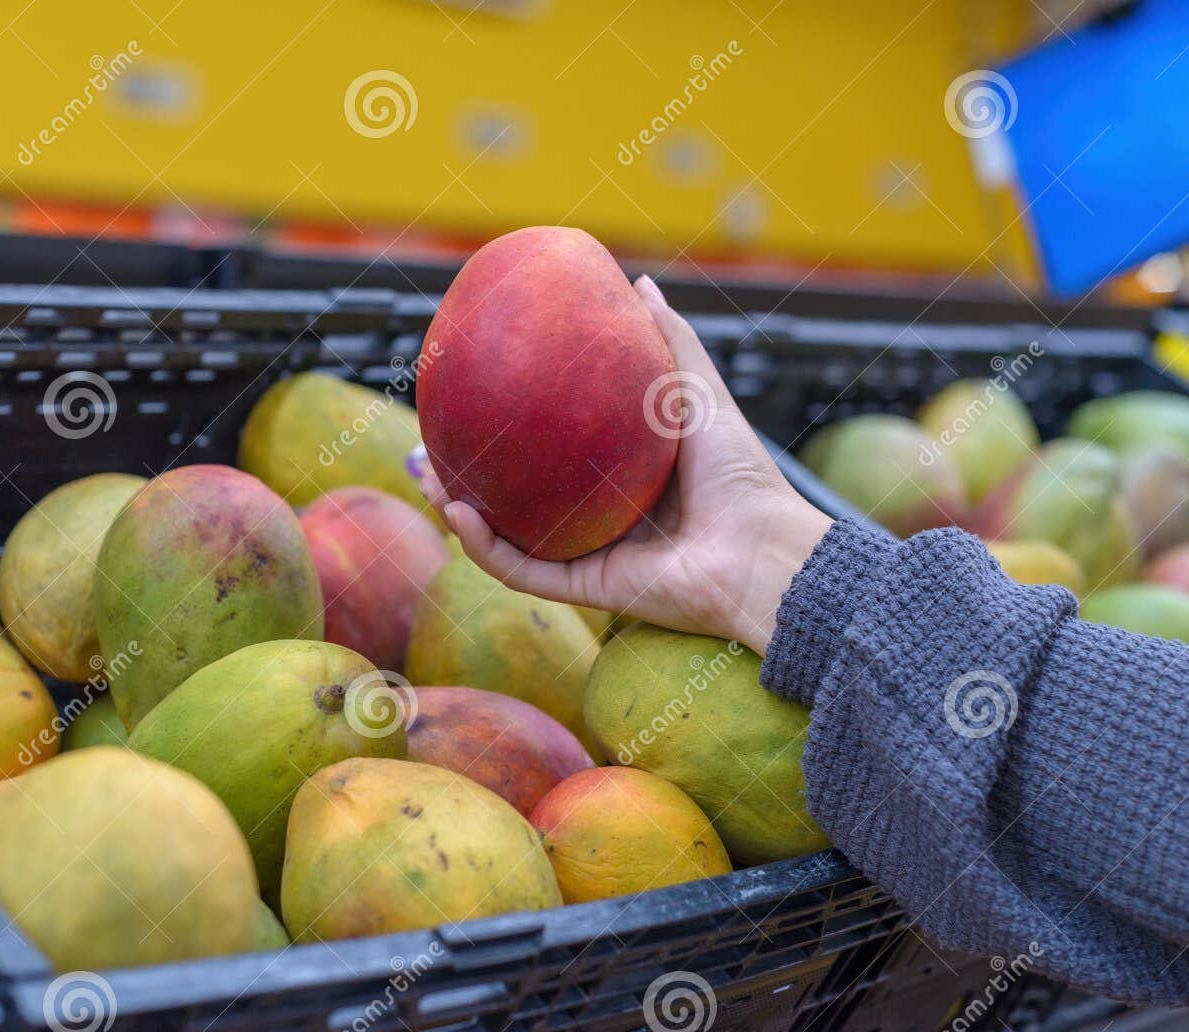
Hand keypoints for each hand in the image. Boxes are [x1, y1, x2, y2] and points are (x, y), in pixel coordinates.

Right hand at [418, 275, 832, 654]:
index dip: (505, 431)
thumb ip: (670, 342)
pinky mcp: (588, 591)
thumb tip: (638, 283)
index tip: (470, 396)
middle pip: (514, 497)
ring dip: (458, 512)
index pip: (548, 454)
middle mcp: (598, 517)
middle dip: (464, 475)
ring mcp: (589, 556)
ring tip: (425, 476)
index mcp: (618, 477)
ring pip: (506, 537)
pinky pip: (523, 571)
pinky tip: (460, 514)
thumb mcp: (699, 393)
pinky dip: (486, 547)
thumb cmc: (741, 474)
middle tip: (425, 443)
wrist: (763, 551)